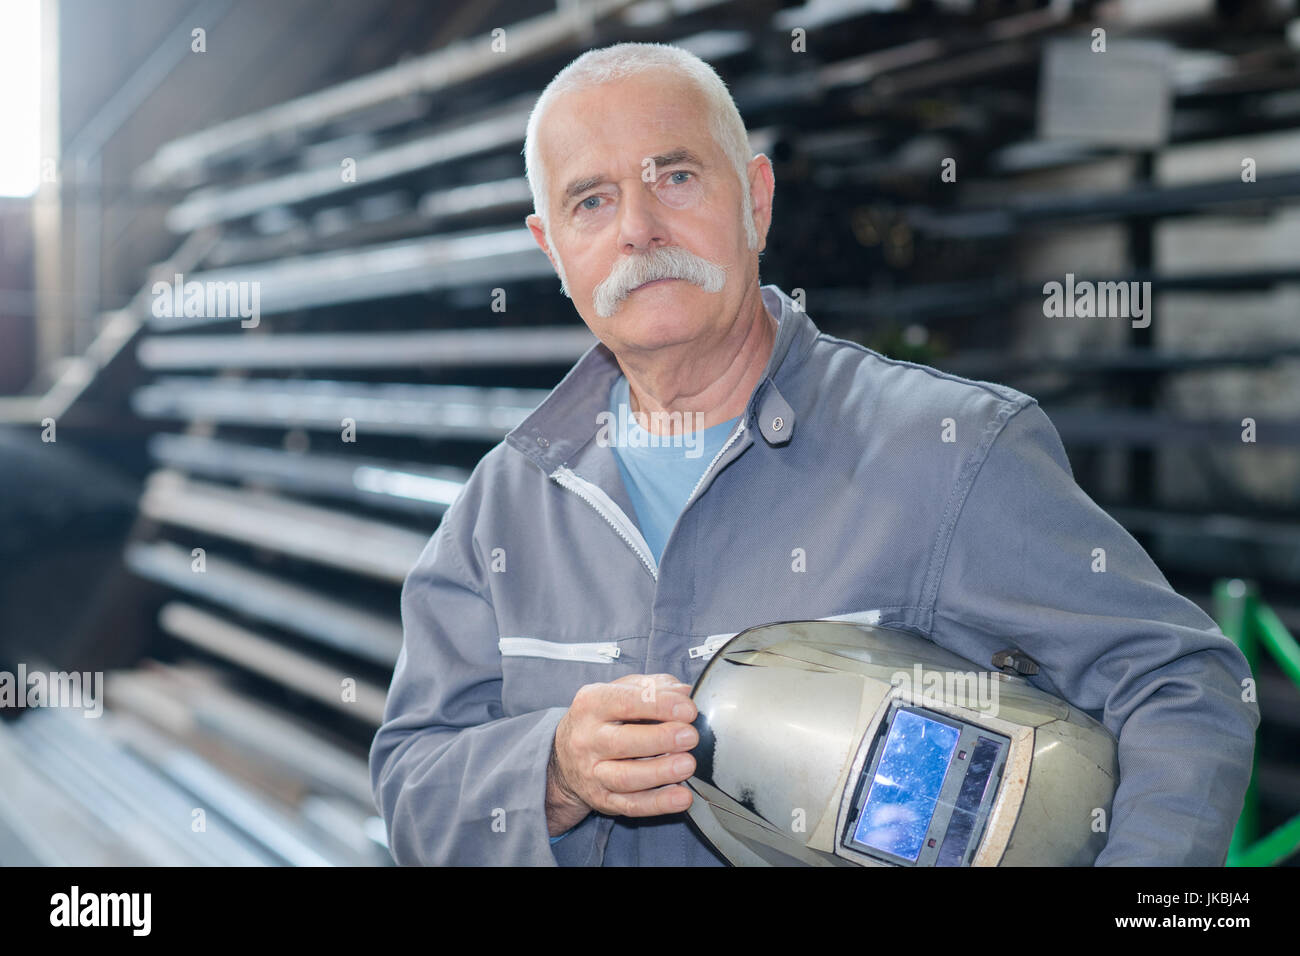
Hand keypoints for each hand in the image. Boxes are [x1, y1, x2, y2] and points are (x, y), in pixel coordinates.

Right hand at [546, 673, 698, 836]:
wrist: (566, 756)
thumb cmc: (603, 718)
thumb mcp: (620, 691)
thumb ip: (653, 687)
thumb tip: (684, 693)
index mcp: (592, 703)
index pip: (626, 701)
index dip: (660, 705)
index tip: (689, 710)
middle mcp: (587, 739)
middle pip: (622, 741)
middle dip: (660, 739)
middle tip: (690, 736)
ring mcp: (593, 772)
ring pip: (625, 777)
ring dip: (660, 772)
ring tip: (688, 765)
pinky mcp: (602, 799)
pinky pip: (631, 805)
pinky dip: (659, 803)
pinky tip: (682, 797)